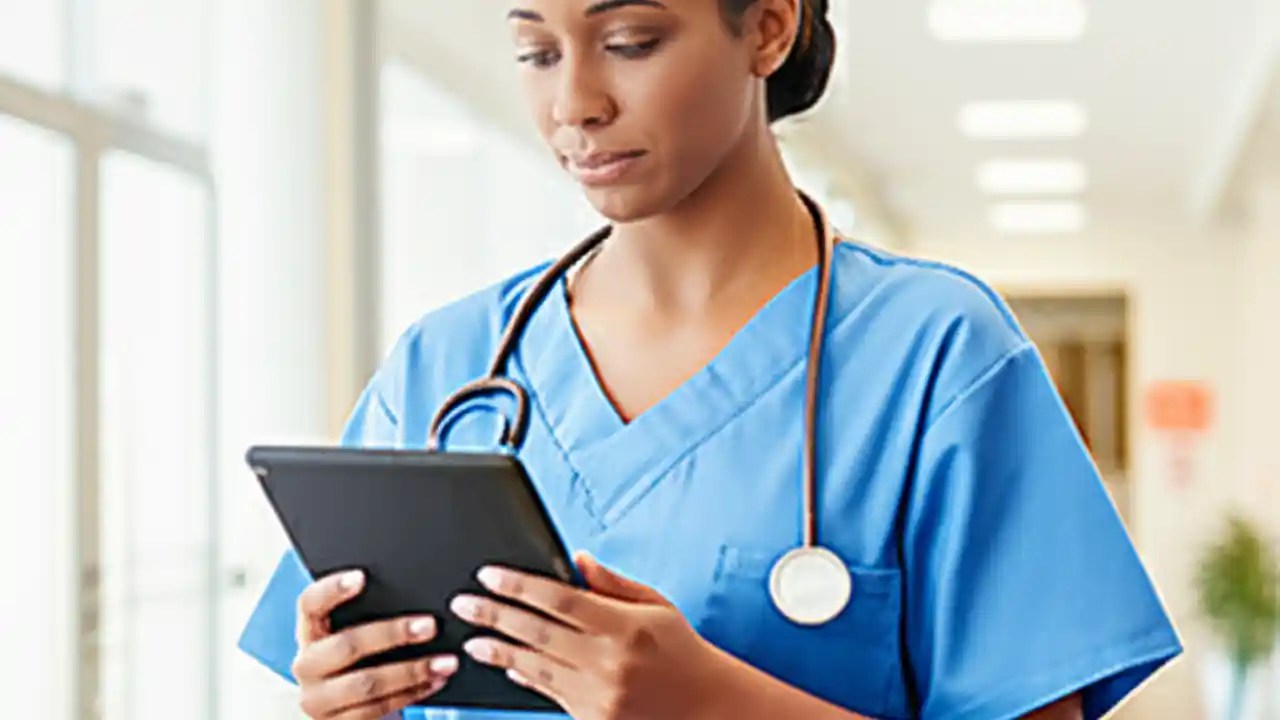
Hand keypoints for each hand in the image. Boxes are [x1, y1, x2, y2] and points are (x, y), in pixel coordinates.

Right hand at [292, 570, 459, 718]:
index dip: (331, 589)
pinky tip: (435, 681)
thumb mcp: (358, 637)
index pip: (309, 604)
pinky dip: (412, 693)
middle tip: (430, 625)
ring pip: (366, 683)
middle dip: (392, 634)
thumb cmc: (358, 663)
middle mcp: (306, 665)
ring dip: (412, 671)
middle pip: (346, 645)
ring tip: (446, 662)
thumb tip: (416, 594)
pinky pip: (377, 709)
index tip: (362, 577)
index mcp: (310, 633)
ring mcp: (317, 699)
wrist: (346, 712)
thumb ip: (371, 616)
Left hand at [450, 552, 733, 719]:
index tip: (489, 574)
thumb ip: (611, 583)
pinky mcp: (592, 719)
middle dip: (494, 615)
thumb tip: (575, 560)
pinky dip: (524, 676)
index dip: (518, 585)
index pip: (558, 599)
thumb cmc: (681, 651)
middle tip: (463, 603)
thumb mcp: (656, 605)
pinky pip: (548, 693)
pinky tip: (507, 664)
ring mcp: (598, 696)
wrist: (706, 707)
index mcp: (623, 627)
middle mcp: (608, 662)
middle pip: (536, 632)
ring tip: (472, 639)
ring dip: (499, 650)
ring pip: (534, 667)